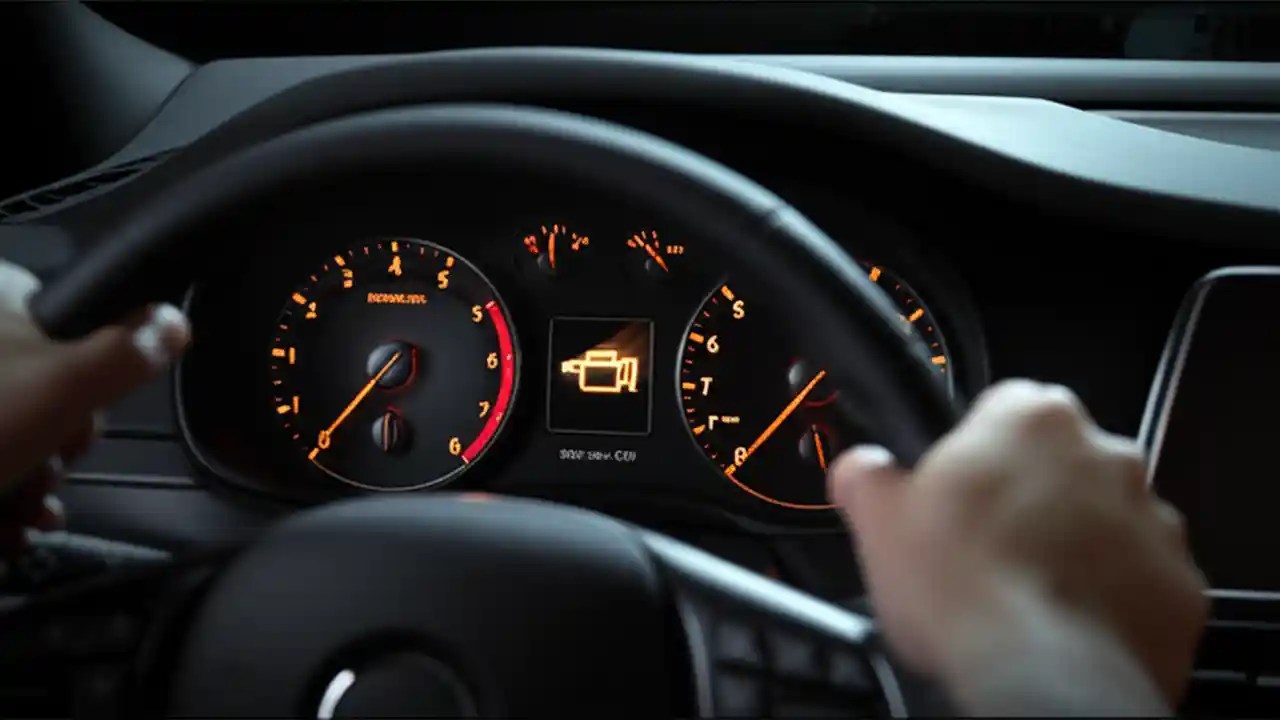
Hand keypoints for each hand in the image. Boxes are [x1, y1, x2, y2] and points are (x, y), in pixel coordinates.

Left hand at [0, 259, 188, 559]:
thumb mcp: (64, 387)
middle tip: (48, 479)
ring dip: (27, 487)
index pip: (64, 330)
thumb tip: (174, 321)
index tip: (81, 432)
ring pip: (2, 435)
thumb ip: (127, 354)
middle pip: (33, 390)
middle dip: (53, 451)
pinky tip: (3, 532)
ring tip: (28, 521)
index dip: (87, 384)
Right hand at [829, 379, 1207, 714]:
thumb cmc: (963, 590)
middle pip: (1059, 462)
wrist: (1039, 675)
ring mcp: (1151, 519)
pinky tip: (1064, 621)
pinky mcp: (1177, 581)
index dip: (974, 449)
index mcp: (1030, 419)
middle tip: (984, 544)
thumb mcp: (878, 520)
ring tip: (1024, 591)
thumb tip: (861, 469)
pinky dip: (1111, 595)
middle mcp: (1104, 455)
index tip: (958, 485)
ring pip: (1104, 519)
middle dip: (1029, 495)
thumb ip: (867, 474)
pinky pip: (1140, 578)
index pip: (1004, 405)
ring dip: (1072, 544)